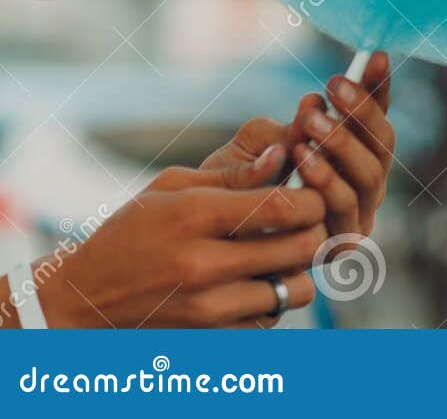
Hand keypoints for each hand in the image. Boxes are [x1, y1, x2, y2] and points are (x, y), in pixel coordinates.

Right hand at [18, 154, 326, 328]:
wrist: (85, 300)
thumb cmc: (132, 232)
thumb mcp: (171, 187)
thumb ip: (234, 174)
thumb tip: (285, 154)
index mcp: (193, 218)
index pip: (282, 207)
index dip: (311, 198)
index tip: (309, 194)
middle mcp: (203, 266)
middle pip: (301, 248)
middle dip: (314, 229)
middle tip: (304, 223)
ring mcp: (208, 309)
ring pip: (295, 290)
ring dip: (298, 270)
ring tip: (281, 255)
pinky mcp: (211, 339)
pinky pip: (273, 320)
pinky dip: (274, 301)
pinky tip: (257, 283)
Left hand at [203, 53, 394, 244]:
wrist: (209, 241)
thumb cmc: (236, 187)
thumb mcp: (258, 144)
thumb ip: (288, 126)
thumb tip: (313, 104)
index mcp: (354, 156)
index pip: (375, 118)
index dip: (378, 87)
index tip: (373, 54)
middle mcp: (365, 185)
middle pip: (384, 144)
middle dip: (362, 112)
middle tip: (334, 85)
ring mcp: (358, 215)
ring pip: (370, 174)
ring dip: (342, 143)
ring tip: (312, 120)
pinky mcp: (341, 243)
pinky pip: (343, 205)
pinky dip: (327, 178)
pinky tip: (303, 155)